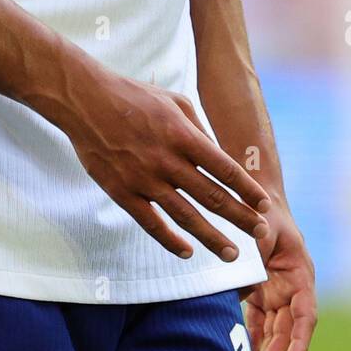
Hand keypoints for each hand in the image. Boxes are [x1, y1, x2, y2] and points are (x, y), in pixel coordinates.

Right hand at [66, 74, 272, 260]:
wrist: (86, 100)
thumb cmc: (134, 96)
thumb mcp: (175, 101)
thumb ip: (199, 130)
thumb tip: (220, 157)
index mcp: (183, 135)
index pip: (225, 169)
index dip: (247, 190)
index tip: (264, 205)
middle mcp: (167, 160)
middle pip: (212, 196)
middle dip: (241, 218)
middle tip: (261, 234)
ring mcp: (144, 179)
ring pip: (186, 216)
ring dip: (212, 238)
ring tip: (233, 254)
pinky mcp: (122, 192)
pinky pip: (151, 223)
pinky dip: (170, 240)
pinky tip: (187, 251)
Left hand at [239, 200, 316, 350]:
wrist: (256, 197)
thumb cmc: (263, 211)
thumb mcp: (260, 231)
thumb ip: (253, 259)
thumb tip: (238, 290)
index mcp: (300, 274)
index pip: (305, 315)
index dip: (299, 342)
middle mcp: (292, 288)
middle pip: (288, 329)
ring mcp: (276, 292)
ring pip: (273, 330)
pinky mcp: (260, 292)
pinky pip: (258, 320)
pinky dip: (251, 336)